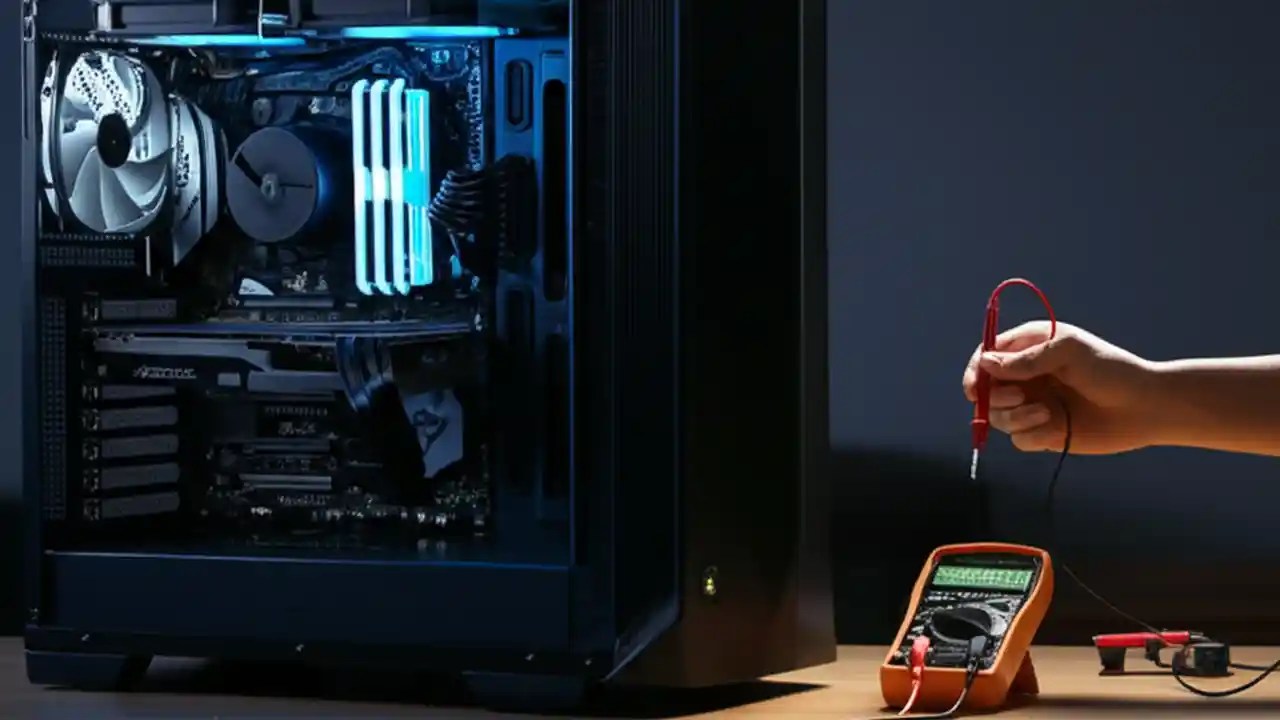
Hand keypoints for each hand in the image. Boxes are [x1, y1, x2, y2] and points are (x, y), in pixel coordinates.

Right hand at [961, 321, 1159, 453]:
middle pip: (985, 389)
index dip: (976, 371)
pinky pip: (1018, 438)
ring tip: (1044, 414)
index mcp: (1030, 348)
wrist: (1145, 408)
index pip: (986, 356)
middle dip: (994, 396)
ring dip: (1013, 417)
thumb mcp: (1068, 353)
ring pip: (998, 416)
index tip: (977, 386)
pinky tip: (1053, 427)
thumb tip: (985, 364)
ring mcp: (1033, 405)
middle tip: (1018, 397)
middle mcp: (1027, 376)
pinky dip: (1030, 435)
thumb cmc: (1111, 370)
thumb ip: (1026, 359)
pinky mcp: (1043, 432)